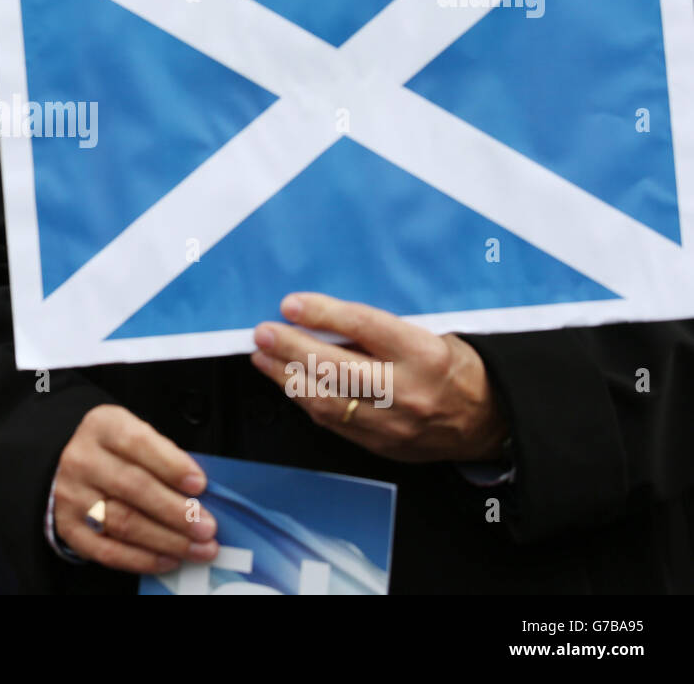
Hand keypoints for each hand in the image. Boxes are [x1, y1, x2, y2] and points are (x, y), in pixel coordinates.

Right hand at [53, 405, 218, 574]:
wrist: (76, 468)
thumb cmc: (119, 453)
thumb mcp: (138, 437)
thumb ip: (165, 457)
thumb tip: (202, 494)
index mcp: (103, 427)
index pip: (138, 443)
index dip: (171, 465)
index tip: (200, 484)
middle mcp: (82, 460)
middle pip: (133, 487)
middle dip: (176, 511)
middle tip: (207, 526)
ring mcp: (72, 496)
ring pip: (123, 522)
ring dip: (168, 540)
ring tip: (199, 547)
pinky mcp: (70, 529)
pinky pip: (108, 551)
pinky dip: (144, 559)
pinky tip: (170, 560)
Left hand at [250, 293, 508, 462]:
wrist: (488, 420)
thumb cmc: (454, 367)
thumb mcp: (431, 333)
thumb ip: (381, 329)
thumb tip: (323, 317)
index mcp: (424, 353)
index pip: (364, 328)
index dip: (323, 314)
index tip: (290, 304)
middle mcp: (407, 390)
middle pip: (336, 367)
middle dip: (290, 348)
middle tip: (262, 332)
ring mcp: (392, 423)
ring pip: (326, 400)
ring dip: (286, 376)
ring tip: (262, 356)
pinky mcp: (381, 445)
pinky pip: (331, 422)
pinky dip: (304, 400)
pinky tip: (287, 383)